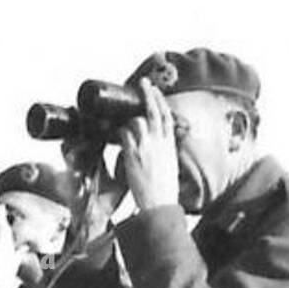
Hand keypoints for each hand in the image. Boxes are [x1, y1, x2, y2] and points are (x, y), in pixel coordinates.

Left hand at [118, 78, 179, 210]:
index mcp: (170, 146)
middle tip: (143, 82)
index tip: (156, 91)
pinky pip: (124, 135)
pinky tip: (118, 139)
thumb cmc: (163, 192)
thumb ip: (164, 153)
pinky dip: (120, 134)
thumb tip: (159, 149)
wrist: (158, 204)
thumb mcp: (170, 168)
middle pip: (153, 111)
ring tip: (125, 131)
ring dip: (129, 124)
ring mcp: (146, 146)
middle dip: (148, 94)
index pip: (166, 117)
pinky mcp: (133, 153)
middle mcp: (159, 142)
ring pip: (136, 122)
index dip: (161, 102)